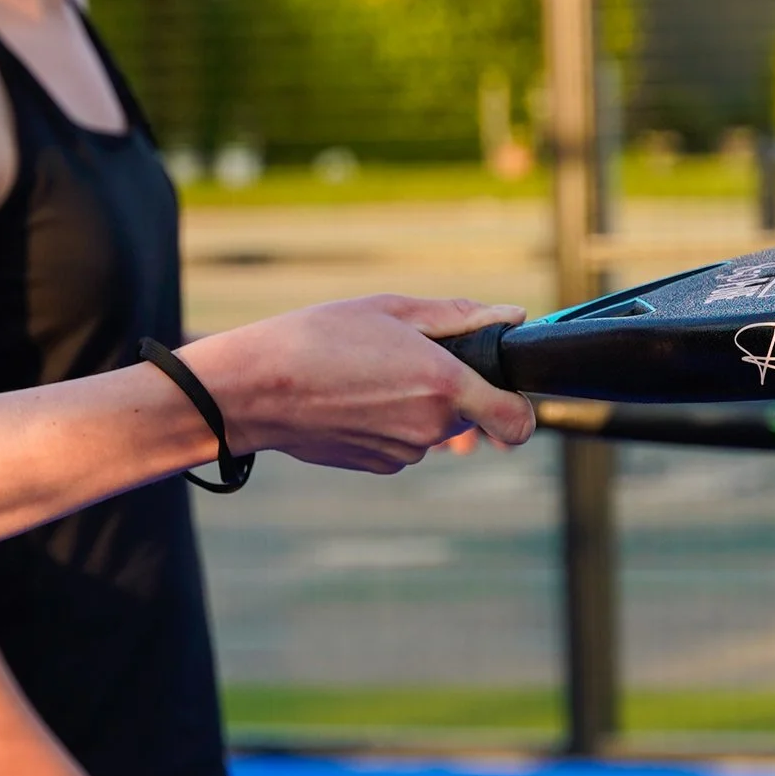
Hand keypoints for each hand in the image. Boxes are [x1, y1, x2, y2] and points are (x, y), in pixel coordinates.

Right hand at [186, 296, 532, 474]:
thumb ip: (460, 316)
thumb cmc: (317, 339)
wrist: (253, 389)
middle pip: (471, 416)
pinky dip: (390, 422)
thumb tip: (510, 315)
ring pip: (433, 428)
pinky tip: (353, 398)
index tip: (504, 389)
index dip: (520, 407)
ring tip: (369, 374)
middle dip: (453, 389)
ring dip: (416, 404)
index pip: (519, 421)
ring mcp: (403, 453)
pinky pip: (403, 442)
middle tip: (406, 357)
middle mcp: (430, 428)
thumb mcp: (391, 310)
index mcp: (443, 385)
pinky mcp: (377, 466)